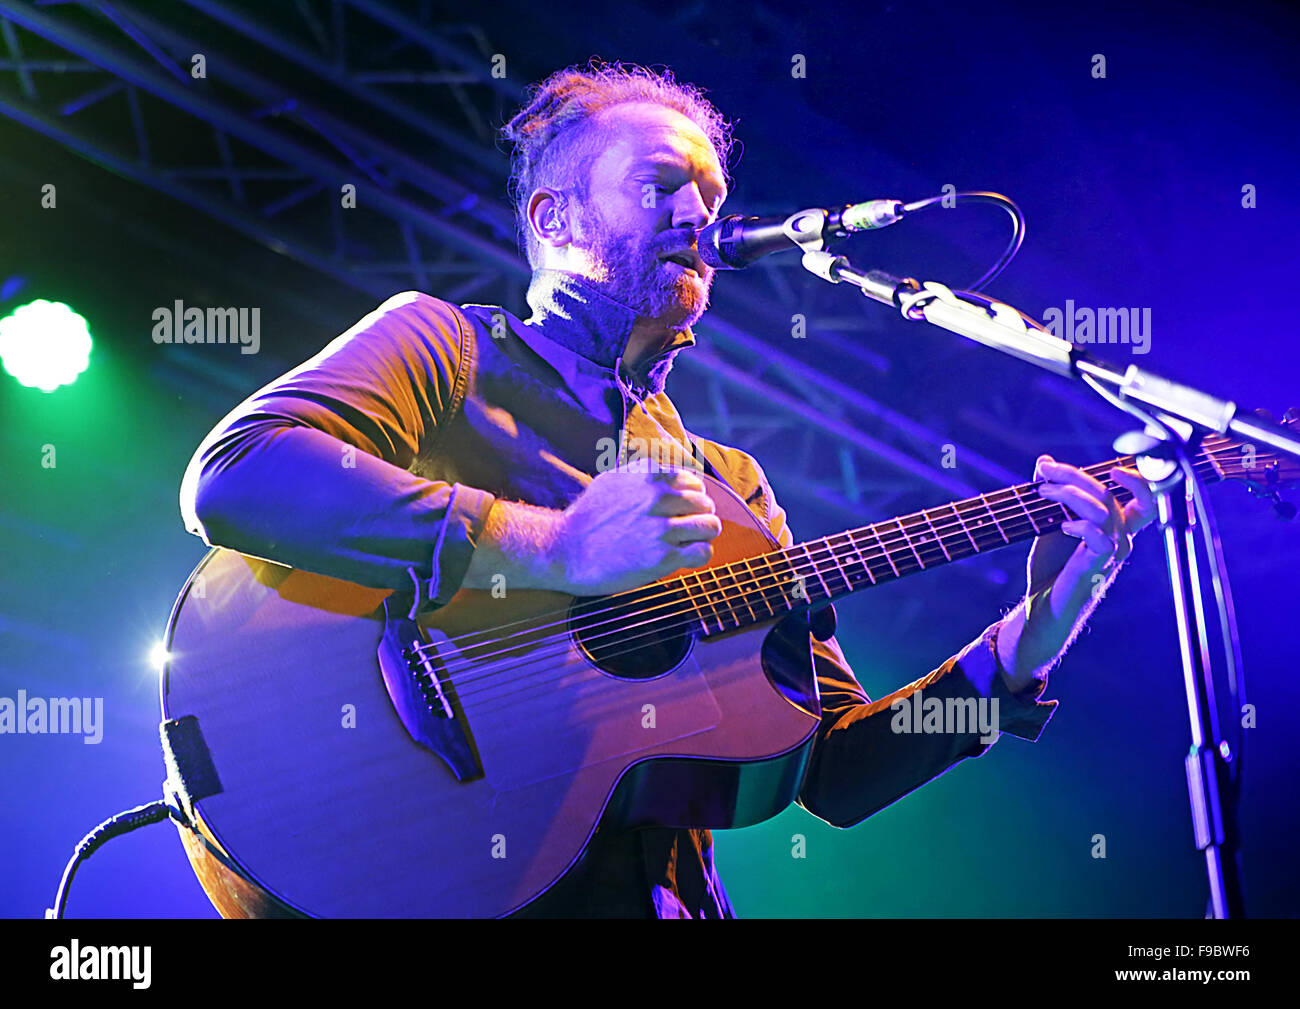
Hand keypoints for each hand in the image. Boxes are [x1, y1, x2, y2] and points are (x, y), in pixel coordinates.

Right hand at [553, 461, 720, 595]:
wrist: (565, 550)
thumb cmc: (588, 517)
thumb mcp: (613, 479)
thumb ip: (644, 472)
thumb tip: (670, 473)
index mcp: (649, 475)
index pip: (695, 482)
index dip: (689, 499)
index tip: (678, 512)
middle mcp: (658, 497)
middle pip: (706, 504)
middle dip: (697, 517)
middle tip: (682, 530)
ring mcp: (662, 527)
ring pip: (711, 526)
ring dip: (701, 536)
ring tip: (684, 544)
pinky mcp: (663, 556)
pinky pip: (702, 552)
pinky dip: (697, 556)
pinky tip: (681, 559)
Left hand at [996, 455, 1156, 687]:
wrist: (1041, 607)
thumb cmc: (1051, 569)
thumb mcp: (1050, 524)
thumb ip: (1053, 494)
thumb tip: (1044, 461)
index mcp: (1117, 528)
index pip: (1146, 500)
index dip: (1139, 479)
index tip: (1112, 466)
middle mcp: (1121, 539)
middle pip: (1110, 494)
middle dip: (1075, 475)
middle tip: (1045, 471)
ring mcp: (1111, 553)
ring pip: (1103, 509)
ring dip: (1069, 494)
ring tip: (1042, 493)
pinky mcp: (1096, 566)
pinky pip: (1099, 536)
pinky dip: (1079, 524)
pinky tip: (1061, 525)